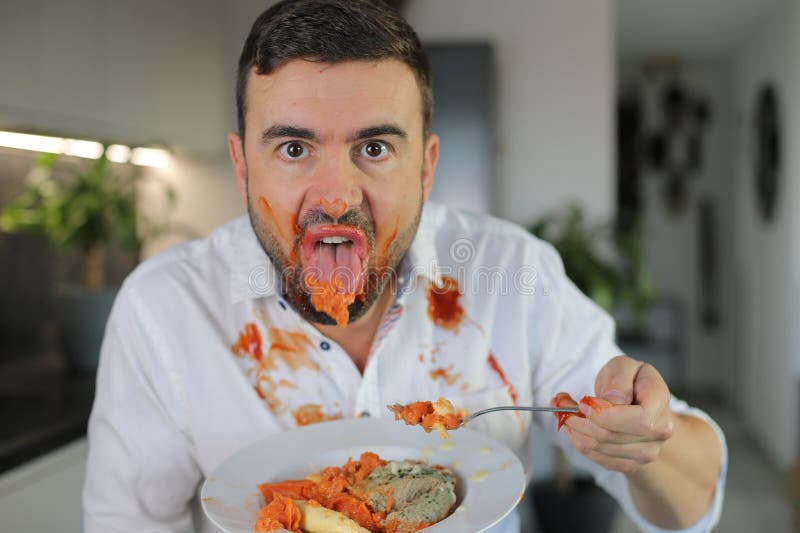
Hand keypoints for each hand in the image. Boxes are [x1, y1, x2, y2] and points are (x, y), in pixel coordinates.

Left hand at [557, 355, 674, 474]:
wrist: (640, 403)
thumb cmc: (631, 381)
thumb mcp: (626, 366)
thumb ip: (620, 379)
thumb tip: (613, 399)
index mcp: (660, 406)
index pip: (637, 421)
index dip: (605, 415)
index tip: (583, 402)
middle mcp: (658, 434)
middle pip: (610, 436)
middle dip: (578, 418)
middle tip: (560, 401)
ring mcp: (645, 453)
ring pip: (597, 447)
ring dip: (573, 428)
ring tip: (566, 410)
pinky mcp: (628, 464)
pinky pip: (594, 456)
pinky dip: (577, 439)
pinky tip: (575, 425)